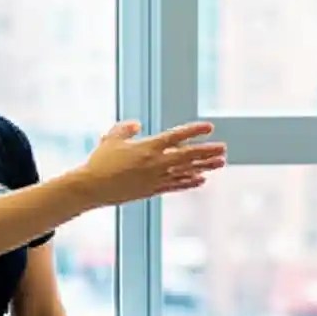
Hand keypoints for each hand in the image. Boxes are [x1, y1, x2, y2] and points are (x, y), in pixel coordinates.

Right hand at [68, 120, 225, 207]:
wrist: (92, 188)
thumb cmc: (100, 161)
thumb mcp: (111, 138)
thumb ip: (126, 128)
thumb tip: (137, 125)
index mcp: (148, 147)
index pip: (176, 136)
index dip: (194, 131)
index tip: (209, 126)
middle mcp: (156, 163)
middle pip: (188, 156)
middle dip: (207, 152)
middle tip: (224, 149)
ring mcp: (156, 179)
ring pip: (186, 171)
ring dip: (205, 167)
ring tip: (221, 163)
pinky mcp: (152, 191)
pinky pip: (176, 185)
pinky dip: (190, 182)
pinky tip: (202, 180)